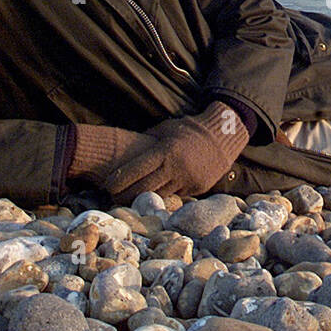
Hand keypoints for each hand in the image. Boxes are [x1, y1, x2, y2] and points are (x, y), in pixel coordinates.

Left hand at [66, 102, 248, 202]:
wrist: (223, 136)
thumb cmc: (189, 129)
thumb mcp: (166, 129)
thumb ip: (147, 141)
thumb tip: (126, 150)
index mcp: (166, 151)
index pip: (137, 169)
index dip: (119, 179)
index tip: (107, 186)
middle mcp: (176, 167)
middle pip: (144, 188)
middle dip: (126, 195)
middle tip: (113, 198)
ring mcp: (187, 179)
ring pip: (158, 195)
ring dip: (142, 200)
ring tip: (128, 201)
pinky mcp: (196, 188)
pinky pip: (174, 196)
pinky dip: (162, 196)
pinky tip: (152, 198)